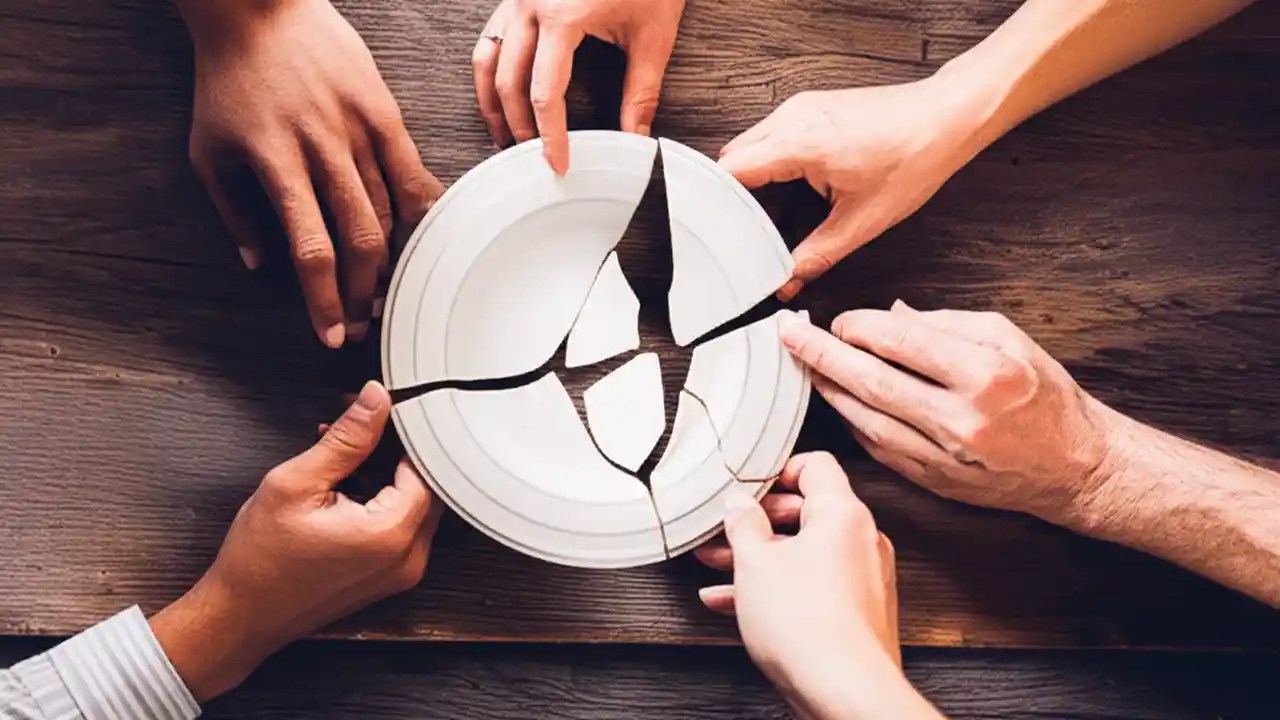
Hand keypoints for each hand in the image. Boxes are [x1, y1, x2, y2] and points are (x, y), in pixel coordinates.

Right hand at [149, 381, 441, 700]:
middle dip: (395, 449)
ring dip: (387, 472)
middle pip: (428, 484)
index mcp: (390, 534)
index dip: (404, 431)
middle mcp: (408, 557)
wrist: (241, 616)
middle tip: (360, 425)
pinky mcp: (391, 575)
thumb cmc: (259, 560)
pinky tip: (347, 482)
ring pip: (417, 502)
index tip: (383, 410)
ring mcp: (403, 570)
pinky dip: (383, 498)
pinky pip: (404, 525)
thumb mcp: (297, 484)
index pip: (426, 465)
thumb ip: (346, 439)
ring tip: (342, 454)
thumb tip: (376, 400)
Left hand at [180, 0, 444, 346]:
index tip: (331, 334)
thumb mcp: (207, 150)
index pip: (311, 247)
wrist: (259, 10)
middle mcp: (322, 147)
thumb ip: (233, 212)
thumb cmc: (229, 80)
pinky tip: (419, 241)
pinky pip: (412, 174)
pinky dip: (419, 214)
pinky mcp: (384, 112)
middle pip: (359, 237)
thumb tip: (258, 264)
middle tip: (361, 323)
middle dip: (362, 292)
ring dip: (388, 261)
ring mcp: (359, 128)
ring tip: (381, 290)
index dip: (324, 298)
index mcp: (276, 160)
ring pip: (389, 212)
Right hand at [472, 0, 685, 172]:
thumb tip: (636, 140)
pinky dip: (491, 70)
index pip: (545, 93)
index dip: (550, 135)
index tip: (558, 164)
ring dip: (492, 101)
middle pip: (508, 81)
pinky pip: (491, 37)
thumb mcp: (653, 36)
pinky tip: (503, 94)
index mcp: (562, 17)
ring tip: (505, 135)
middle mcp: (530, 4)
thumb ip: (641, 93)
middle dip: (518, 125)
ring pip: (487, 58)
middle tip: (532, 157)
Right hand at [694, 453, 913, 719]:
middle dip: (758, 522)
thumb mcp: (755, 564)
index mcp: (843, 514)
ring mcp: (863, 578)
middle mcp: (861, 540)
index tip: (748, 487)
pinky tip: (736, 603)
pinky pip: (812, 586)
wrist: (845, 691)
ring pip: (804, 553)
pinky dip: (778, 588)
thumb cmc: (809, 627)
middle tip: (725, 530)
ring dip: (760, 558)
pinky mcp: (857, 612)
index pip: (815, 465)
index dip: (776, 471)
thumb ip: (743, 525)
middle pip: (806, 511)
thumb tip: (739, 506)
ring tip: (718, 566)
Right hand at [718, 73, 995, 300]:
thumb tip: (788, 282)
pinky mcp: (813, 107)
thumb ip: (816, 256)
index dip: (716, 204)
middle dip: (733, 196)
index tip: (715, 230)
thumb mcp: (862, 222)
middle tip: (744, 230)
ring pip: (751, 145)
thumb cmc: (914, 158)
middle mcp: (793, 118)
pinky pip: (773, 135)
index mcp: (798, 144)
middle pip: (732, 158)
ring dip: (754, 178)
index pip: (730, 172)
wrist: (946, 117)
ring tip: (771, 212)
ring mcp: (801, 107)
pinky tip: (794, 187)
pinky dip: (772, 162)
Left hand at [780, 302, 1112, 522]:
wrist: (1075, 467)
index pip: (901, 342)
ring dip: (828, 390)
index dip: (859, 327)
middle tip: (790, 335)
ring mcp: (943, 456)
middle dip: (822, 355)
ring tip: (804, 365)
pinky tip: (836, 400)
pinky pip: (877, 447)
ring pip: (865, 419)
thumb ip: (947, 323)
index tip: (838, 318)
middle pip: (871, 382)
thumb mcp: (1010, 340)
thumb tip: (890, 315)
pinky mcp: (932, 480)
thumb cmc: (1046, 398)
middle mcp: (961, 419)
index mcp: (985, 375)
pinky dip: (852, 421)